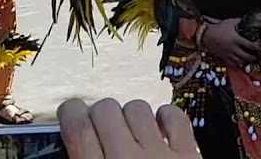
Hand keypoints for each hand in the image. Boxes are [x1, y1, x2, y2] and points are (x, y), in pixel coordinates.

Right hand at [59, 98, 198, 158]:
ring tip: (130, 133)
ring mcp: (161, 155)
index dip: (70, 114)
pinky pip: (174, 116)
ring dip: (130, 116)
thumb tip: (75, 143)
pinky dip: (164, 117)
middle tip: (102, 128)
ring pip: (137, 108)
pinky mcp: (189, 154)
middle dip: (100, 115)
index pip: (78, 130)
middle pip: (106, 110)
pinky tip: (159, 128)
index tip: (70, 112)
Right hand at [198, 18, 259, 65]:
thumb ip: (241, 22)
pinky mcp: (224, 58)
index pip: (251, 46)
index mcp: (236, 39)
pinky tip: (242, 61)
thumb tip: (249, 20)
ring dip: (247, 61)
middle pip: (247, 56)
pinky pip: (233, 64)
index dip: (258, 48)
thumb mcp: (231, 22)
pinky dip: (239, 63)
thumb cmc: (219, 27)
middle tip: (259, 55)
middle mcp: (233, 49)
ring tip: (251, 58)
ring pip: (241, 62)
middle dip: (254, 57)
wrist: (206, 35)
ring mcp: (229, 55)